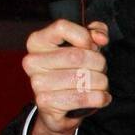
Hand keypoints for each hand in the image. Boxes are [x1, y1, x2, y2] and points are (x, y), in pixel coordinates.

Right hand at [22, 19, 110, 134]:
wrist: (58, 106)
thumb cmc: (71, 69)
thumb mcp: (83, 45)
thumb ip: (95, 32)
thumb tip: (101, 37)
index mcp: (37, 41)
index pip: (61, 27)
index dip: (85, 36)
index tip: (93, 46)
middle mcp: (32, 61)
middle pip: (77, 55)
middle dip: (98, 63)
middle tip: (101, 69)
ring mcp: (37, 83)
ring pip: (82, 77)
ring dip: (101, 82)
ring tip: (100, 84)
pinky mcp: (45, 102)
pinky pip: (81, 97)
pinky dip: (99, 98)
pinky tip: (102, 97)